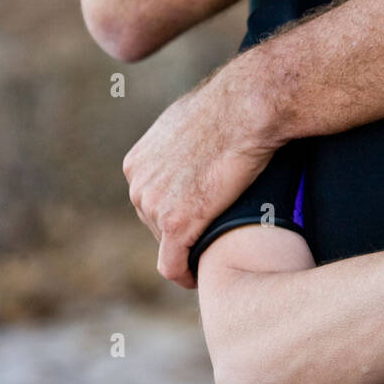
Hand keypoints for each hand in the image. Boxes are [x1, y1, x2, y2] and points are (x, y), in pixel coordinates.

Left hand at [123, 59, 279, 288]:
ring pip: (167, 245)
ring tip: (215, 248)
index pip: (150, 200)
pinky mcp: (176, 224)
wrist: (246, 108)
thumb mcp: (186, 121)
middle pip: (155, 224)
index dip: (175, 210)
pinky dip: (185, 274)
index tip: (196, 216)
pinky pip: (173, 265)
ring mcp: (154, 206)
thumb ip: (176, 143)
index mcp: (137, 162)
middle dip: (180, 229)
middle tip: (211, 232)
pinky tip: (198, 276)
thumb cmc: (228, 107)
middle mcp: (138, 185)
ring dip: (188, 249)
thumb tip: (188, 145)